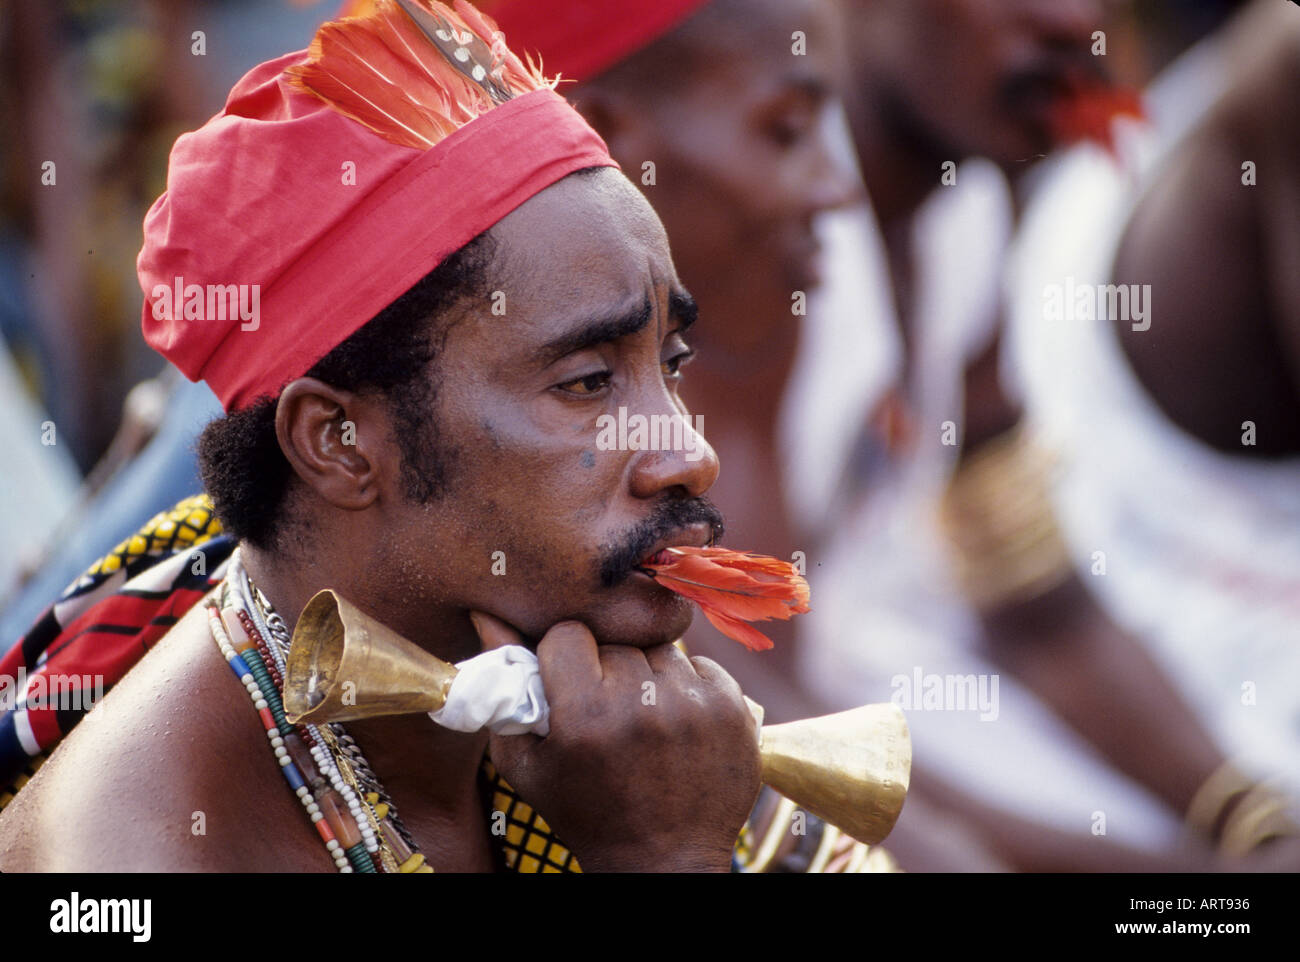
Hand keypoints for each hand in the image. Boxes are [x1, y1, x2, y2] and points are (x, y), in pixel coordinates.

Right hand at [470, 612, 761, 871]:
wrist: (664, 862)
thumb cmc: (586, 814)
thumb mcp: (528, 762)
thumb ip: (506, 688)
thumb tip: (485, 615)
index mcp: (585, 713)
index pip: (569, 632)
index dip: (564, 654)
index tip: (568, 679)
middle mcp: (641, 702)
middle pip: (616, 641)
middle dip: (606, 666)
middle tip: (605, 706)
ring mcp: (692, 704)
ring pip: (659, 649)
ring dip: (648, 674)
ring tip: (643, 716)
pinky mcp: (732, 708)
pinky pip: (700, 665)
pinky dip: (688, 686)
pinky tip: (676, 722)